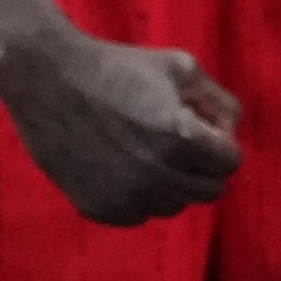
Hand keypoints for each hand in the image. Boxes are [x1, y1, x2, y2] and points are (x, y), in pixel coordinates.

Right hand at [0, 0, 241, 225]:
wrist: (49, 81)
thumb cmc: (119, 67)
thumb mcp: (181, 67)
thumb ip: (219, 101)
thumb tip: (229, 132)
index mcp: (182, 138)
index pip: (230, 162)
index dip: (220, 141)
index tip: (201, 125)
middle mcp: (157, 176)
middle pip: (209, 191)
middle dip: (203, 166)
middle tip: (180, 139)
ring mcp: (126, 197)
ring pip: (174, 206)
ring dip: (172, 182)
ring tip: (147, 148)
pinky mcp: (99, 209)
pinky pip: (139, 214)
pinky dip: (139, 195)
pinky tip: (122, 163)